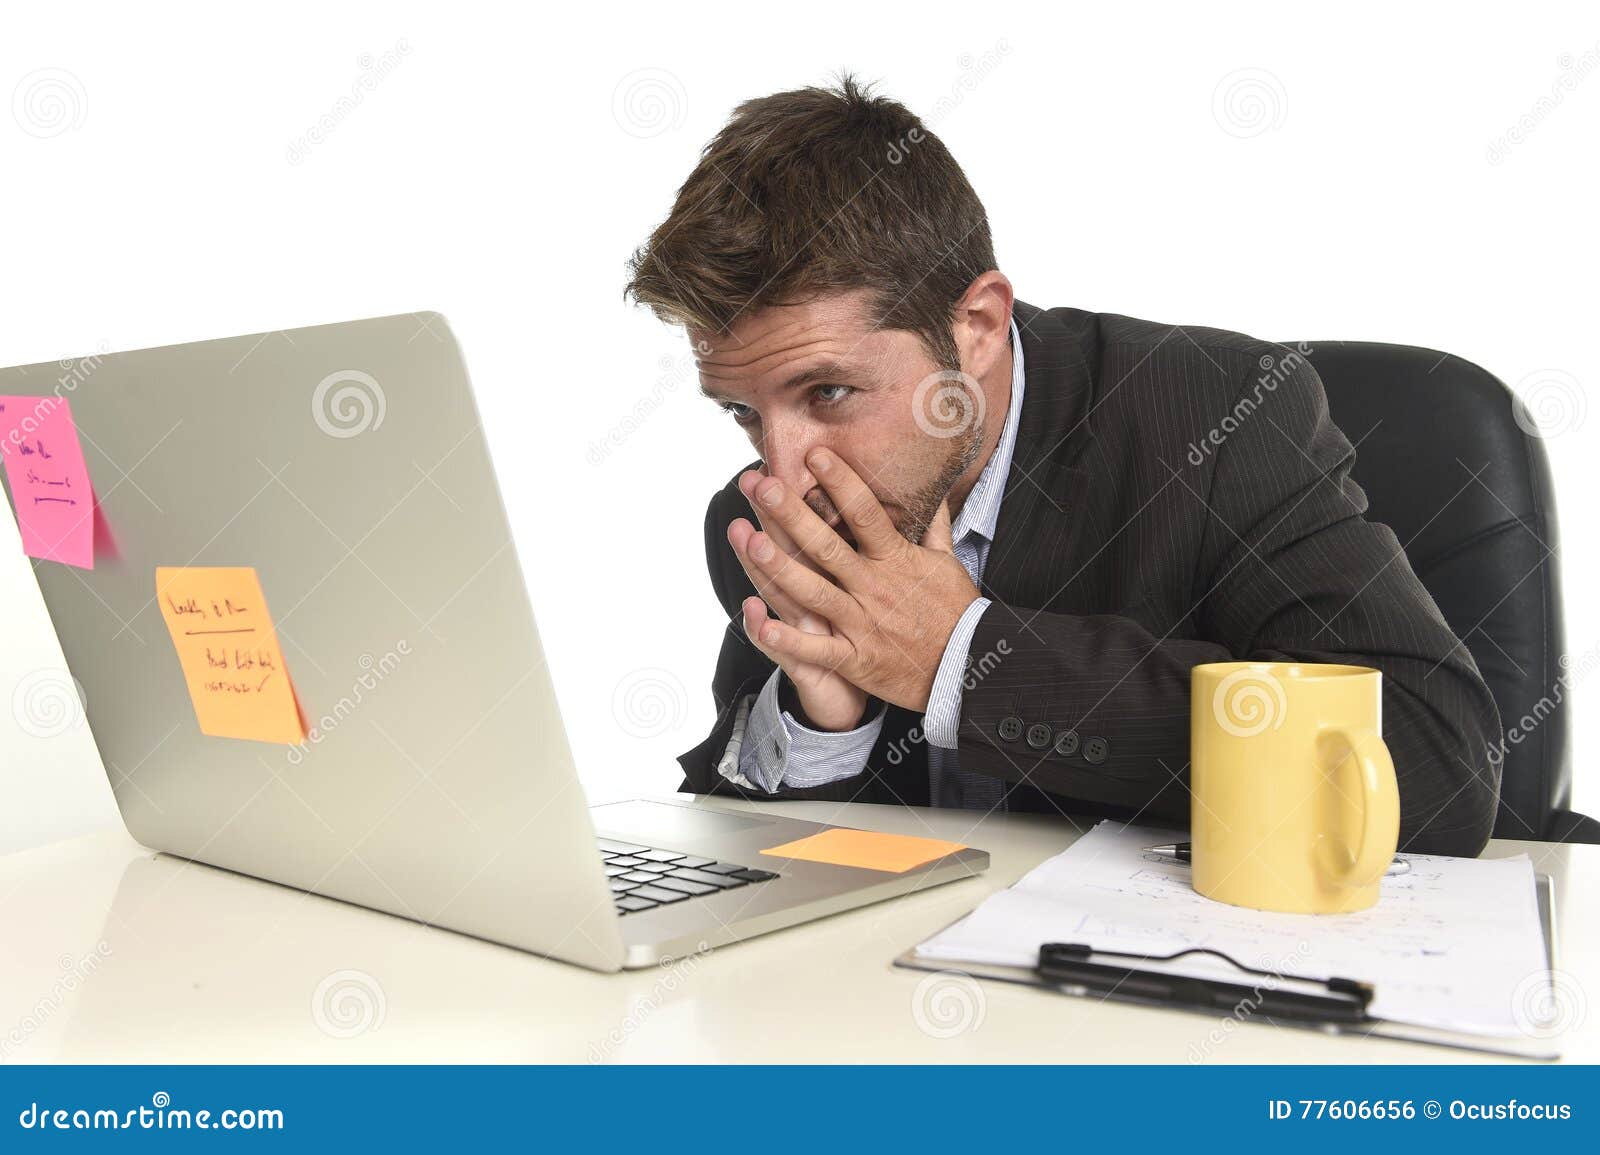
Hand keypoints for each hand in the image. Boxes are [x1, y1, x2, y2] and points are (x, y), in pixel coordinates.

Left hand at [734, 449, 980, 712]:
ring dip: (781, 567)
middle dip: (792, 515)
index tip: (815, 455)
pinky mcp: (857, 659)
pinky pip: (819, 650)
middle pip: (828, 546)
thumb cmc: (955, 612)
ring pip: (815, 592)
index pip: (865, 513)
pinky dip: (790, 640)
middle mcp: (874, 586)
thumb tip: (932, 488)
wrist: (969, 667)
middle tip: (762, 485)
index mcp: (895, 559)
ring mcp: (863, 623)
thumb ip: (933, 525)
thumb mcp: (948, 562)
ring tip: (751, 541)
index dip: (840, 483)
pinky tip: (762, 625)